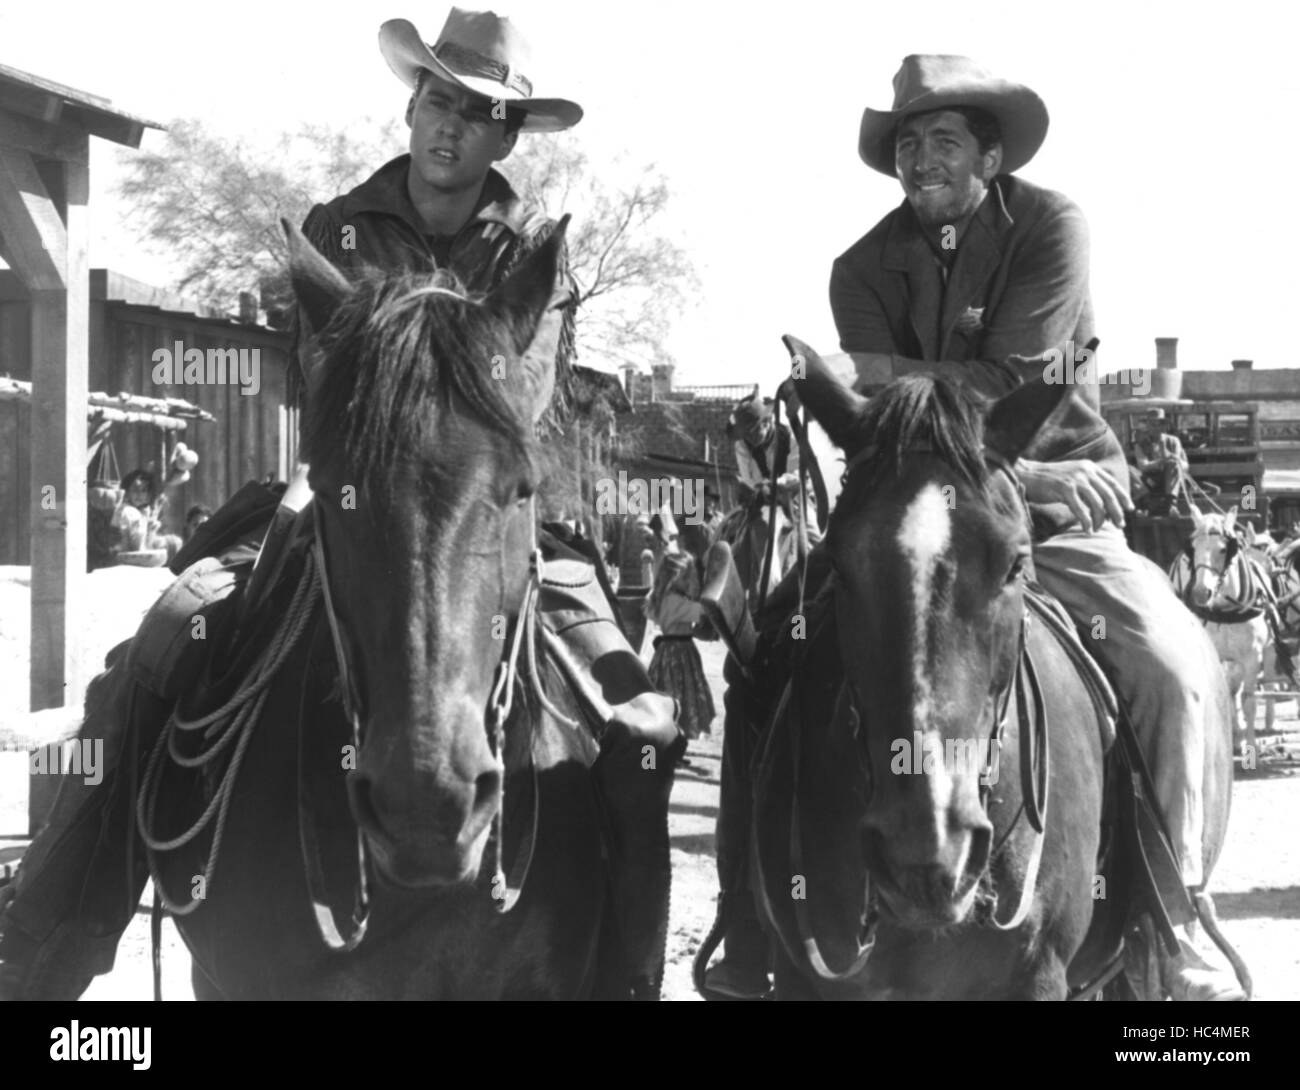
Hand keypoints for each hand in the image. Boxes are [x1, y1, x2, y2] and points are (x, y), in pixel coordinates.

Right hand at [1016, 458, 1132, 532]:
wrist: (1028, 474)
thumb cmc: (1050, 479)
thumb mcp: (1073, 475)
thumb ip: (1088, 484)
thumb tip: (1103, 503)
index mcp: (1090, 467)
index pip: (1113, 483)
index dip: (1123, 497)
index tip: (1130, 509)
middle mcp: (1085, 471)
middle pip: (1108, 494)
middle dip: (1117, 512)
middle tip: (1120, 525)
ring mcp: (1075, 479)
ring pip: (1097, 503)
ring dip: (1101, 519)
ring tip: (1099, 529)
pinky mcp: (1064, 488)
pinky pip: (1080, 509)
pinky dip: (1086, 521)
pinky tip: (1087, 529)